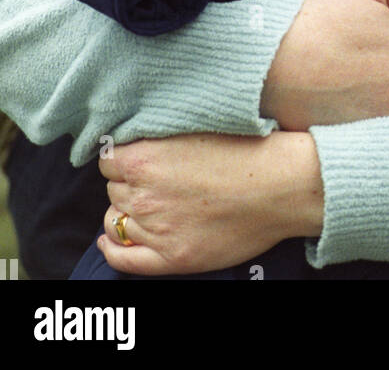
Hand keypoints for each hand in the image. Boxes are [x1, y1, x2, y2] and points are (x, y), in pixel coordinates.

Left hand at [97, 131, 322, 275]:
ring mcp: (156, 230)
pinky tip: (112, 241)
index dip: (122, 159)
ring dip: (123, 212)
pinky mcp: (172, 257)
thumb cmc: (246, 151)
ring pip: (115, 221)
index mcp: (144, 160)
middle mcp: (143, 196)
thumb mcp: (194, 128)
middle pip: (113, 190)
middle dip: (127, 184)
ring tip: (142, 206)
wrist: (280, 185)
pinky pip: (124, 259)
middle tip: (151, 180)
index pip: (108, 160)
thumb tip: (134, 141)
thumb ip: (158, 137)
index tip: (134, 159)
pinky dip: (113, 249)